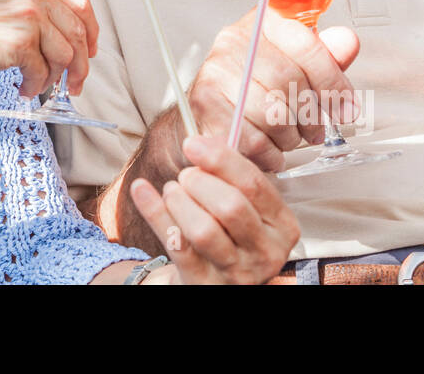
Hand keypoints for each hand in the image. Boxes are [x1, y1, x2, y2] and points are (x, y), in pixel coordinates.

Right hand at [0, 0, 98, 97]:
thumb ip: (37, 0)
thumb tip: (69, 30)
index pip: (81, 2)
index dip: (91, 31)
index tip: (90, 49)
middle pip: (78, 32)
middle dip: (79, 64)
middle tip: (74, 82)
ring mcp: (29, 15)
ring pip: (65, 55)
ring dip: (55, 78)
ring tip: (38, 85)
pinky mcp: (20, 42)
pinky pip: (43, 71)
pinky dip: (36, 86)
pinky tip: (24, 87)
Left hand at [129, 135, 298, 283]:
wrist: (215, 279)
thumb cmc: (230, 234)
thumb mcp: (243, 204)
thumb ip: (230, 175)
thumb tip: (200, 141)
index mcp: (281, 225)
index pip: (254, 184)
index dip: (221, 159)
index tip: (194, 144)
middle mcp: (266, 252)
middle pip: (230, 206)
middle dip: (200, 182)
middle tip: (186, 175)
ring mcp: (237, 272)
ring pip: (204, 229)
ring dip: (179, 200)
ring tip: (172, 191)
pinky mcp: (204, 281)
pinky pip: (175, 244)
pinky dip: (154, 211)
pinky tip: (141, 190)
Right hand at [183, 8, 360, 171]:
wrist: (205, 114)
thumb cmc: (254, 89)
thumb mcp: (294, 65)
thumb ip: (324, 56)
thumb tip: (347, 42)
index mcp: (263, 22)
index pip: (305, 43)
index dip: (332, 81)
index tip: (346, 109)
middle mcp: (234, 41)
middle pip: (290, 80)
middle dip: (311, 115)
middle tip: (314, 131)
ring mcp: (215, 71)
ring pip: (273, 113)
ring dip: (290, 137)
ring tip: (288, 138)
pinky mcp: (204, 105)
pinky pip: (253, 138)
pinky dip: (270, 153)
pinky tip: (270, 150)